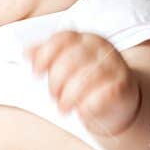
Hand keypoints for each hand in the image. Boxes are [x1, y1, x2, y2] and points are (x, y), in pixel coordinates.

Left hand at [26, 31, 141, 138]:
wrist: (121, 101)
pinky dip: (86, 106)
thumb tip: (26, 53)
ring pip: (84, 79)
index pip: (62, 39)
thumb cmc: (88, 81)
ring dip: (68, 97)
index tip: (35, 72)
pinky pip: (101, 95)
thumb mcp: (68, 64)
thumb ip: (47, 55)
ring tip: (64, 107)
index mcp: (87, 39)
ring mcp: (114, 66)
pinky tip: (81, 111)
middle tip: (54, 96)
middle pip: (70, 60)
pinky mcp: (123, 87)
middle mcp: (102, 49)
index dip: (44, 55)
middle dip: (55, 82)